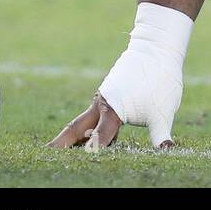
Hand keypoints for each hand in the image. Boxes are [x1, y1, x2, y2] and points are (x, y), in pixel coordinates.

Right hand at [48, 39, 182, 148]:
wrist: (157, 47)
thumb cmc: (161, 79)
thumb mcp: (163, 112)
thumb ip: (160, 134)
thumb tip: (166, 150)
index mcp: (112, 110)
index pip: (98, 138)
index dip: (90, 152)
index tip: (78, 162)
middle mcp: (102, 104)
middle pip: (76, 128)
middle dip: (61, 143)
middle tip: (45, 154)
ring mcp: (104, 97)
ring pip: (84, 121)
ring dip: (74, 136)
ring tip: (63, 151)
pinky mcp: (110, 93)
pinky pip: (95, 115)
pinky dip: (90, 127)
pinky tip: (92, 136)